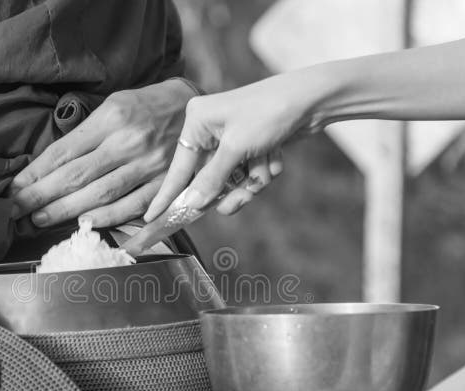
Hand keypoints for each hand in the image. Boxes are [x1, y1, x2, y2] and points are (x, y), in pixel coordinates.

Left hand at [11, 78, 197, 228]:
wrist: (193, 108)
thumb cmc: (146, 106)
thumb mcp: (114, 105)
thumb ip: (87, 134)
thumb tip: (52, 165)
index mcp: (112, 118)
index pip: (64, 152)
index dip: (37, 174)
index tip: (16, 189)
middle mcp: (129, 142)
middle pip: (77, 176)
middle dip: (42, 196)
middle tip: (17, 211)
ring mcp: (149, 166)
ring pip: (101, 195)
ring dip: (66, 211)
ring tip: (40, 219)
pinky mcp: (165, 184)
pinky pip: (132, 206)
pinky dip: (107, 218)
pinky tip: (84, 224)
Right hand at [144, 71, 328, 220]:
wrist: (311, 99)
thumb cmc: (268, 113)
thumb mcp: (236, 149)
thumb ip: (211, 179)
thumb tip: (190, 203)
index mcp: (197, 122)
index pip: (178, 168)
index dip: (168, 195)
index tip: (153, 217)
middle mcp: (210, 130)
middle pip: (209, 179)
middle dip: (230, 189)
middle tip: (238, 202)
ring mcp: (232, 139)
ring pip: (233, 180)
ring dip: (251, 181)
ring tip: (266, 170)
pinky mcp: (251, 146)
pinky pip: (250, 173)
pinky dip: (263, 170)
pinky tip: (276, 155)